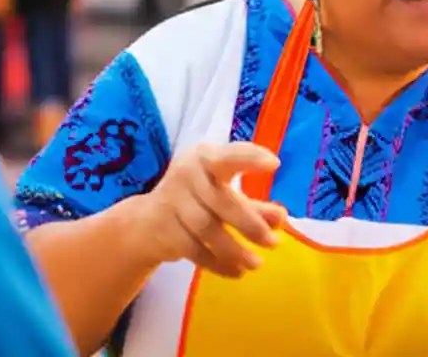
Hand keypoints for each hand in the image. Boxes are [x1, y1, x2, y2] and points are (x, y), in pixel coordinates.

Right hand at [129, 142, 286, 277]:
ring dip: (235, 249)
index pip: (228, 156)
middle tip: (273, 243)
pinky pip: (195, 249)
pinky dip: (218, 263)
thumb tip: (281, 219)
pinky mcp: (164, 229)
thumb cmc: (196, 201)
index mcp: (205, 158)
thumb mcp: (223, 197)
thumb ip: (253, 207)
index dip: (250, 158)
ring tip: (256, 263)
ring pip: (207, 228)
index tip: (275, 163)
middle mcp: (186, 174)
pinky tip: (236, 272)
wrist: (147, 223)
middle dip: (250, 223)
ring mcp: (171, 201)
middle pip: (221, 200)